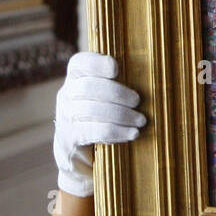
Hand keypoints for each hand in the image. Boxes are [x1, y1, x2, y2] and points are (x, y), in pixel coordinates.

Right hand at [53, 52, 146, 196]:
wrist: (77, 151)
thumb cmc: (100, 115)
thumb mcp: (103, 96)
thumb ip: (116, 83)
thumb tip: (150, 75)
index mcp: (75, 79)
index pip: (78, 63)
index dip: (96, 64)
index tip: (116, 69)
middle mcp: (66, 95)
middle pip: (88, 87)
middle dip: (116, 93)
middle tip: (137, 101)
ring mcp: (66, 117)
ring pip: (92, 110)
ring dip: (121, 115)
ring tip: (141, 120)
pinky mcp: (71, 138)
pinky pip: (95, 132)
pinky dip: (117, 132)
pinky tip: (133, 133)